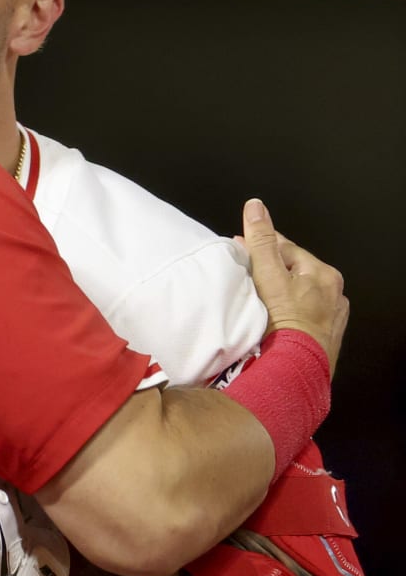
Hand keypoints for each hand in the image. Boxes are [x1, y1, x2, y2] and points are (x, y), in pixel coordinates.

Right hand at [239, 199, 348, 373]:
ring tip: (257, 299)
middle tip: (246, 275)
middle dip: (272, 270)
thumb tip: (256, 205)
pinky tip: (273, 321)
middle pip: (294, 273)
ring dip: (281, 293)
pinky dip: (288, 315)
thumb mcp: (269, 275)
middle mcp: (334, 295)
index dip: (261, 246)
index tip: (240, 247)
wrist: (296, 370)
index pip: (286, 249)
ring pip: (300, 296)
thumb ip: (261, 240)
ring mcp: (331, 319)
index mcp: (324, 274)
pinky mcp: (322, 340)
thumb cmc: (285, 322)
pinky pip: (302, 318)